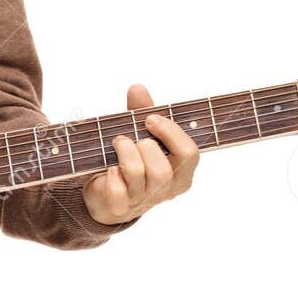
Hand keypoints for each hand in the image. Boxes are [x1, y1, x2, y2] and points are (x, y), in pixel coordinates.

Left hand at [81, 83, 199, 225]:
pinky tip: (110, 169)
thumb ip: (142, 112)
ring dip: (125, 153)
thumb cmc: (132, 159)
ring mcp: (144, 201)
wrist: (108, 195)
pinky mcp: (120, 208)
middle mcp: (167, 189)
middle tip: (130, 137)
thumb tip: (137, 88)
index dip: (170, 132)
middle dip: (144, 145)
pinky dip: (111, 176)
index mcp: (182, 172)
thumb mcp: (141, 134)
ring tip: (118, 143)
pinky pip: (117, 193)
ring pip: (138, 175)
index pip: (189, 153)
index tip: (150, 119)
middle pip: (162, 169)